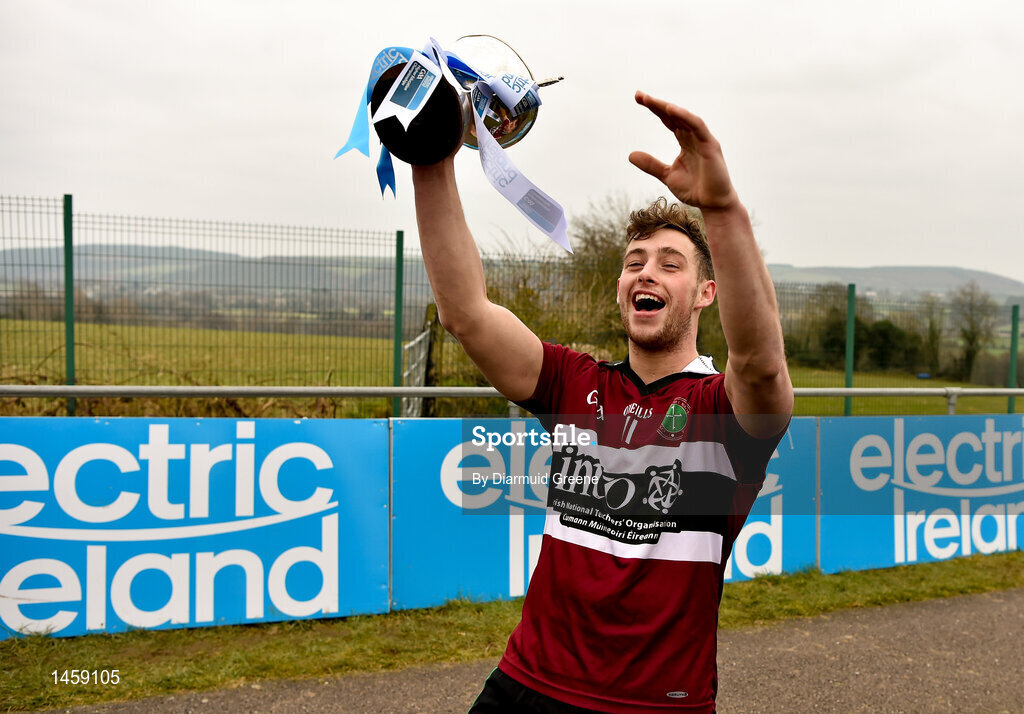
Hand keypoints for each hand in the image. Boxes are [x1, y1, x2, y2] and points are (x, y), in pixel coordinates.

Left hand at [629, 91, 739, 212]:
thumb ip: (651, 165)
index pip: (668, 120)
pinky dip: (684, 116)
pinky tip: (670, 109)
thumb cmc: (694, 189)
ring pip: (685, 117)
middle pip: (675, 115)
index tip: (638, 99)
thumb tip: (630, 155)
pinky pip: (697, 126)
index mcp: (685, 141)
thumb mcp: (667, 176)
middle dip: (657, 105)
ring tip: (650, 101)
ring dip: (668, 108)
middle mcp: (694, 137)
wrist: (712, 204)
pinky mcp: (711, 145)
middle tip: (639, 95)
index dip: (655, 109)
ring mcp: (703, 140)